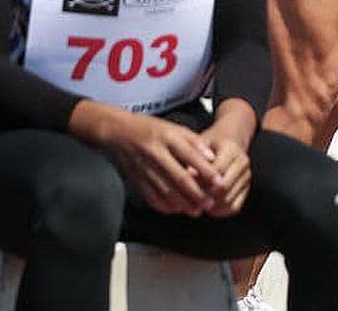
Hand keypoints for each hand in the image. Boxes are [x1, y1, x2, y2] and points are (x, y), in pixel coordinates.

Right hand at [88, 108, 221, 216]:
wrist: (117, 132)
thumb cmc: (149, 129)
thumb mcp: (174, 128)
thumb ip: (194, 142)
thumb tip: (211, 158)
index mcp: (167, 138)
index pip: (191, 157)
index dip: (206, 172)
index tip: (219, 183)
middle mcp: (155, 154)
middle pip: (179, 178)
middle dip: (196, 193)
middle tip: (210, 203)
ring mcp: (144, 168)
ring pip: (165, 191)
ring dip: (183, 203)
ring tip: (196, 210)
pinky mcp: (135, 179)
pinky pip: (151, 197)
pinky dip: (165, 206)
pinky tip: (176, 208)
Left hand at [195, 107, 254, 217]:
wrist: (225, 145)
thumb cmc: (205, 146)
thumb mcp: (198, 145)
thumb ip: (194, 158)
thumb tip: (187, 175)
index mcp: (231, 149)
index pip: (216, 170)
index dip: (199, 179)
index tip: (184, 183)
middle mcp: (243, 162)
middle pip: (223, 187)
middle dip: (205, 194)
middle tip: (188, 198)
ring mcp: (247, 177)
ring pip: (228, 199)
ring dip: (211, 205)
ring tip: (195, 203)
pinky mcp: (246, 190)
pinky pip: (234, 208)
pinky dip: (219, 211)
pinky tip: (207, 207)